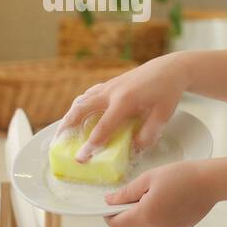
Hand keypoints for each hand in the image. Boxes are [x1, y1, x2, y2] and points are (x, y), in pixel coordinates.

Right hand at [57, 53, 191, 162]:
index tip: (81, 157)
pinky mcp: (109, 84)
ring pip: (81, 100)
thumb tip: (134, 147)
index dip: (91, 144)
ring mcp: (108, 86)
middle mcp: (112, 92)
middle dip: (67, 127)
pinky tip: (76, 115)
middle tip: (58, 143)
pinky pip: (88, 95)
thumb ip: (149, 133)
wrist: (168, 68)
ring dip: (69, 116)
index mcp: (125, 101)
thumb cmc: (167, 91)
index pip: (103, 127)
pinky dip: (79, 106)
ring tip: (61, 131)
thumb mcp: (163, 115)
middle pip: (81, 109)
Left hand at [102, 160, 218, 226]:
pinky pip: (158, 226)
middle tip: (142, 189)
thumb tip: (109, 201)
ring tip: (159, 193)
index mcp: (145, 215)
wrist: (210, 182)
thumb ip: (126, 192)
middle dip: (130, 209)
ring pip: (145, 225)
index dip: (108, 215)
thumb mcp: (148, 178)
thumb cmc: (180, 175)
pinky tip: (169, 200)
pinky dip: (158, 215)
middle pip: (131, 224)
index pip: (116, 225)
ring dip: (145, 212)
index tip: (109, 205)